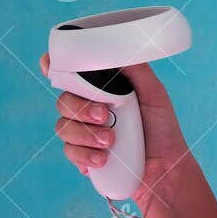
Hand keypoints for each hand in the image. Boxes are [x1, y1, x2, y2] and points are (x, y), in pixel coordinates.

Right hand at [40, 54, 192, 211]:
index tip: (50, 65)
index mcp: (102, 90)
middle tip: (105, 116)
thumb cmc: (162, 129)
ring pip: (62, 127)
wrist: (166, 168)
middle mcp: (89, 109)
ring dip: (85, 134)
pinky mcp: (83, 157)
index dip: (55, 67)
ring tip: (112, 142)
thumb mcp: (154, 93)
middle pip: (62, 100)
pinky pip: (69, 151)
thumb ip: (135, 70)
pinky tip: (103, 159)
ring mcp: (84, 134)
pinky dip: (85, 155)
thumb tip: (114, 49)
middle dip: (81, 108)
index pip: (69, 75)